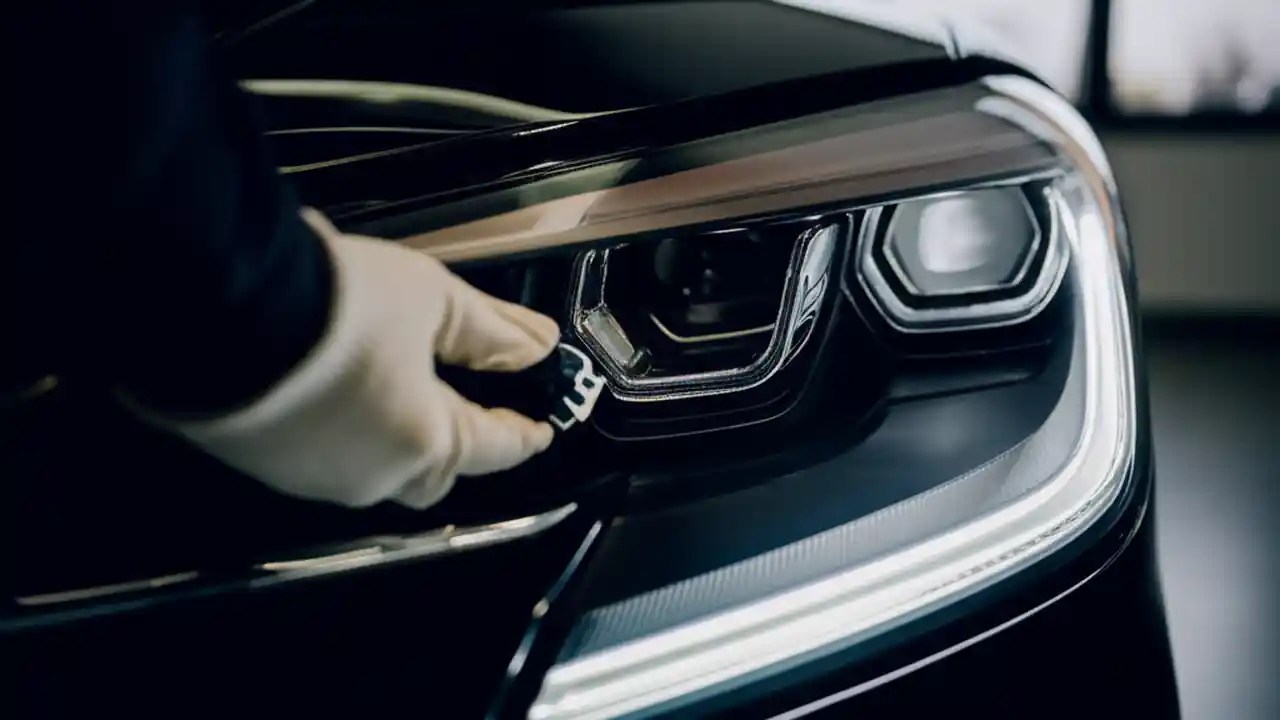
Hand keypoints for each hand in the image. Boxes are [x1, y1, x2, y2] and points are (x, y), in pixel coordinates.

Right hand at [150, 209, 559, 508]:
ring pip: (374, 472)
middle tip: (463, 403)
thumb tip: (540, 347)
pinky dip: (342, 431)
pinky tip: (333, 391)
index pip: (496, 449)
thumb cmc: (339, 305)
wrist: (213, 307)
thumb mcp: (431, 299)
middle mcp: (372, 477)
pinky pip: (322, 459)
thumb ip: (492, 330)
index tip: (541, 427)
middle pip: (434, 475)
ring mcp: (310, 478)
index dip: (524, 434)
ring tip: (395, 389)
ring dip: (395, 439)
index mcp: (427, 444)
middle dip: (456, 447)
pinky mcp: (260, 463)